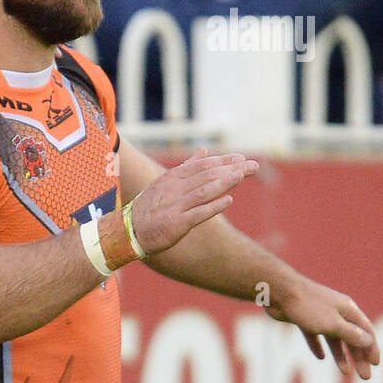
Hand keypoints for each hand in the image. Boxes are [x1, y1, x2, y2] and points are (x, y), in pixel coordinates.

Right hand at [130, 148, 257, 255]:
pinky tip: (228, 200)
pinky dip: (214, 206)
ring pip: (204, 191)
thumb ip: (187, 167)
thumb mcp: (165, 182)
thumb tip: (203, 150)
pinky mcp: (177, 223)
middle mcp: (174, 189)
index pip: (202, 165)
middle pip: (207, 175)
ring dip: (224, 183)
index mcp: (172, 178)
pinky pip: (198, 213)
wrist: (129, 231)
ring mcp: (175, 206)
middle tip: (253, 166)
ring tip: (242, 176)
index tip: (241, 158)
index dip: (223, 161)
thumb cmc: (150, 207)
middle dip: (231, 169)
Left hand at [265, 277, 380, 379]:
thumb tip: (369, 341)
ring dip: (341, 355)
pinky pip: (314, 335)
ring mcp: (319, 315)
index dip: (372, 348)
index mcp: (347, 309)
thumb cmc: (307, 306)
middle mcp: (336, 311)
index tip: (375, 364)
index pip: (366, 330)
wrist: (278, 291)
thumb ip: (350, 333)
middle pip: (352, 337)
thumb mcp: (332, 323)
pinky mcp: (303, 318)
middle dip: (359, 357)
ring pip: (334, 338)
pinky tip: (320, 357)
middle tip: (365, 377)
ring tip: (345, 372)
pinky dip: (318, 346)